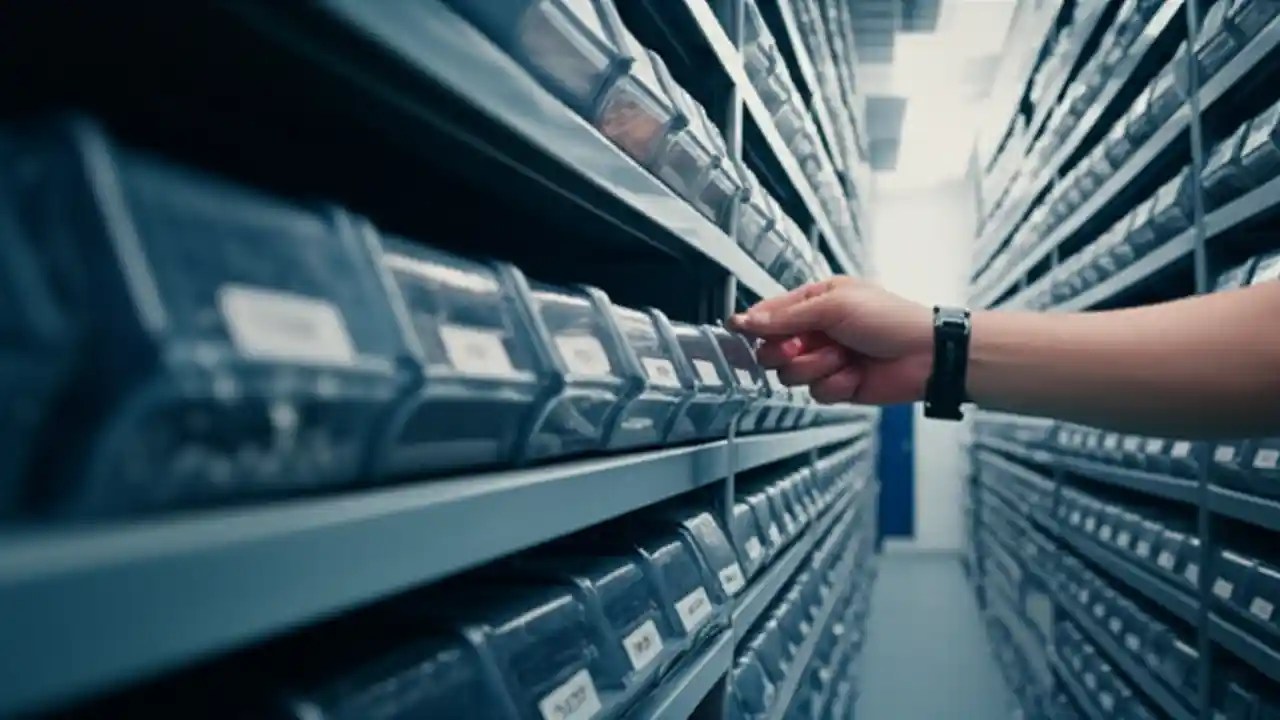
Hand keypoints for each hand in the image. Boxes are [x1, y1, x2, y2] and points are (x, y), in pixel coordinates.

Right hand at [728, 277, 933, 404]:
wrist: (926, 355)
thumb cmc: (890, 320)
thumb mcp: (834, 305)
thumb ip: (786, 316)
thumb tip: (746, 320)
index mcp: (815, 302)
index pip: (769, 314)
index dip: (756, 325)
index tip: (744, 332)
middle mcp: (816, 331)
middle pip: (772, 349)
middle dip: (786, 350)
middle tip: (803, 345)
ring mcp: (825, 359)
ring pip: (791, 374)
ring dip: (817, 367)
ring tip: (843, 357)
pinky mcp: (837, 385)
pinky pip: (815, 392)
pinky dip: (835, 384)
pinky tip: (855, 374)